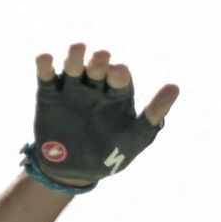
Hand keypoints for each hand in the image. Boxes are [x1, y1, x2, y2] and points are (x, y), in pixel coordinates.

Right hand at [26, 43, 179, 188]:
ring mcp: (71, 90)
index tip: (119, 70)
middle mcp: (95, 87)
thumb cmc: (110, 156)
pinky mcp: (49, 95)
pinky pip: (46, 77)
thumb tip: (175, 87)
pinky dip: (45, 66)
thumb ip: (153, 114)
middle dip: (99, 62)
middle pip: (97, 68)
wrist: (74, 173)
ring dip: (75, 57)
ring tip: (78, 48)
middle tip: (102, 56)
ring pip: (73, 67)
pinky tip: (45, 58)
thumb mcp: (134, 138)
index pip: (120, 78)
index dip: (119, 73)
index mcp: (117, 94)